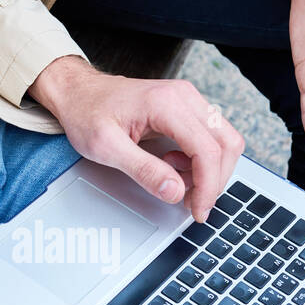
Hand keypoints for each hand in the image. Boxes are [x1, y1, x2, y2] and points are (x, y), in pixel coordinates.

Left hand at [30, 56, 243, 221]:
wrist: (78, 93)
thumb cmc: (87, 113)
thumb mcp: (106, 147)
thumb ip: (143, 170)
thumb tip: (174, 191)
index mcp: (165, 103)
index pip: (207, 150)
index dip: (208, 187)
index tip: (198, 210)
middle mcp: (183, 96)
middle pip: (227, 143)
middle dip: (215, 180)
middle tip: (192, 203)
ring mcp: (188, 100)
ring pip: (224, 141)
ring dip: (208, 170)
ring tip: (175, 180)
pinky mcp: (186, 108)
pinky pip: (210, 137)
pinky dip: (200, 160)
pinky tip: (173, 165)